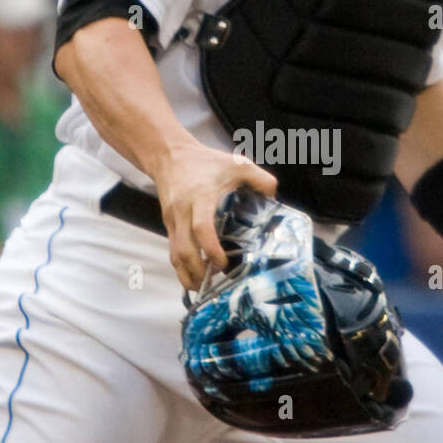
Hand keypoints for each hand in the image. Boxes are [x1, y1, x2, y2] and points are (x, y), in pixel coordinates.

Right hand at [152, 138, 277, 290]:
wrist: (169, 156)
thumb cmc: (204, 161)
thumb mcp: (236, 163)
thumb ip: (259, 178)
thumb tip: (274, 196)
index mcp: (199, 198)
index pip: (201, 228)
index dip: (211, 249)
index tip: (223, 263)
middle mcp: (182, 212)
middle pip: (183, 249)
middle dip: (197, 271)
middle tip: (216, 280)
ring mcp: (172, 221)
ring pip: (174, 254)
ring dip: (187, 274)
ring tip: (204, 286)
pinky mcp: (168, 226)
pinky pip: (172, 251)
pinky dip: (182, 267)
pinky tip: (195, 276)